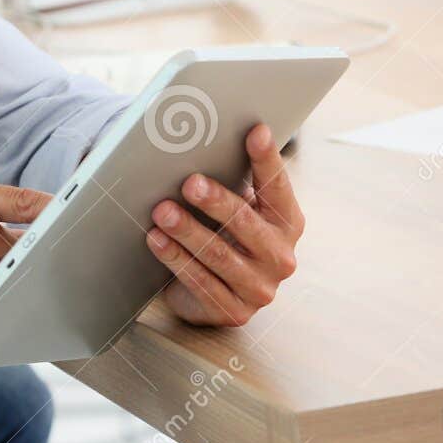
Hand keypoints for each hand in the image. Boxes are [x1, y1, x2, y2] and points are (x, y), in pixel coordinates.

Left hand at [145, 124, 303, 326]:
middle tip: (189, 183)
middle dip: (216, 202)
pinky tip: (156, 240)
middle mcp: (281, 257)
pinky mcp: (234, 311)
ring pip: (219, 255)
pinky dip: (175, 259)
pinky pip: (201, 282)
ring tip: (162, 211)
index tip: (255, 131)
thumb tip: (202, 136)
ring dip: (188, 231)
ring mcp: (260, 288)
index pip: (277, 187)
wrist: (214, 290)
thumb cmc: (223, 235)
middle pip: (246, 224)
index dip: (266, 159)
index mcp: (287, 223)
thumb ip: (232, 179)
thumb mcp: (234, 207)